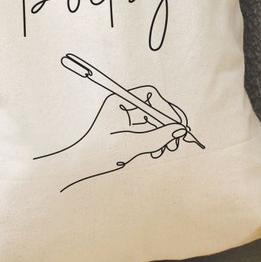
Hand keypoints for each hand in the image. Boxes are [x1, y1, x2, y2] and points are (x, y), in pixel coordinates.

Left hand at [35, 84, 201, 192]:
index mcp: (118, 100)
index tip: (177, 124)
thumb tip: (180, 129)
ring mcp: (123, 117)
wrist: (80, 166)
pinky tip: (154, 151)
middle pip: (152, 107)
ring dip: (161, 134)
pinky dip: (153, 139)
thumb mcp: (133, 144)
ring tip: (163, 149)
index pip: (149, 95)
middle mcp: (121, 105)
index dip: (166, 109)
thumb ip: (159, 136)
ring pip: (151, 121)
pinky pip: (145, 129)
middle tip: (175, 141)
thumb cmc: (101, 152)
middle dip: (165, 124)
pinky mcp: (124, 130)